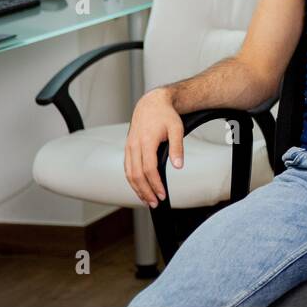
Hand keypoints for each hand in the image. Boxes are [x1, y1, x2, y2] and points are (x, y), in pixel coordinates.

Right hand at [124, 87, 183, 208]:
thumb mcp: (177, 129)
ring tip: (147, 200)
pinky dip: (132, 180)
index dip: (155, 185)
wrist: (152, 103)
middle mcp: (134, 146)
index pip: (149, 170)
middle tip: (155, 203)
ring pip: (129, 173)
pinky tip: (140, 188)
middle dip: (145, 191)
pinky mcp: (128, 148)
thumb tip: (178, 166)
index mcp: (146, 142)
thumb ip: (178, 148)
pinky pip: (127, 168)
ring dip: (137, 189)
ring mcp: (129, 147)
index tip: (163, 195)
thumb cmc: (165, 115)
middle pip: (137, 175)